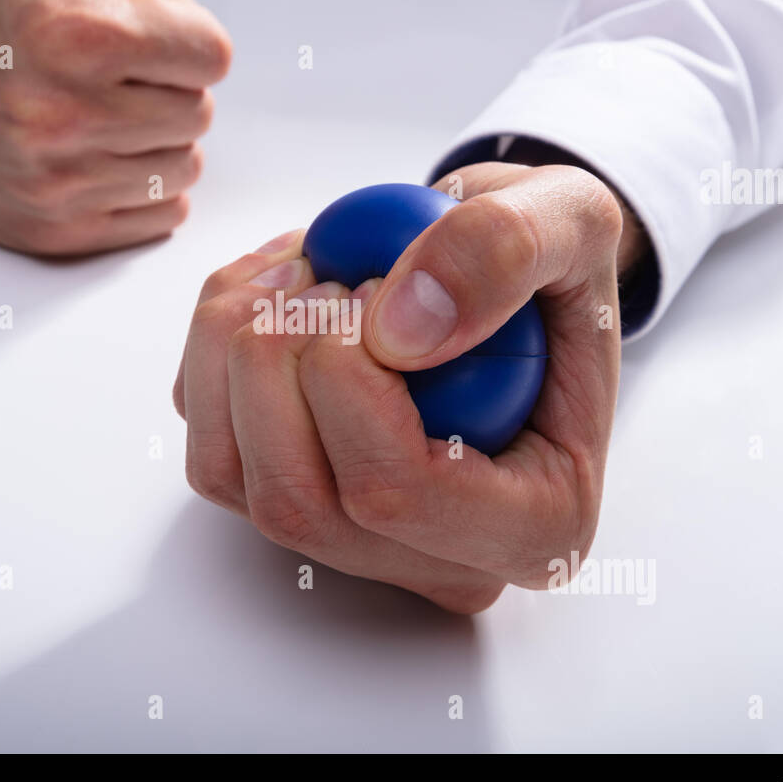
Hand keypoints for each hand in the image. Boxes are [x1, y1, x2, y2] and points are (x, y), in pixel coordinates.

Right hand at [0, 0, 232, 254]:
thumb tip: (209, 52)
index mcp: (76, 36)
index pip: (210, 56)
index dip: (191, 46)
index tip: (164, 47)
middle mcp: (66, 115)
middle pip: (198, 114)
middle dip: (170, 92)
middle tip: (122, 82)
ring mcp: (62, 183)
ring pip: (184, 169)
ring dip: (160, 143)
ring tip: (109, 120)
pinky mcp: (59, 231)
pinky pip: (161, 216)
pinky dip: (146, 188)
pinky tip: (105, 159)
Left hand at [174, 163, 635, 612]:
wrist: (504, 278)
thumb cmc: (549, 270)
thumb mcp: (573, 219)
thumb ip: (506, 252)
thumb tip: (398, 327)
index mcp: (535, 526)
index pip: (396, 492)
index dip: (349, 377)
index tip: (369, 283)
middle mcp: (437, 561)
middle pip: (297, 500)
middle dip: (277, 357)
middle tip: (325, 270)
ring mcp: (353, 540)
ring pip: (230, 475)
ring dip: (231, 345)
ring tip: (299, 269)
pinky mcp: (288, 497)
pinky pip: (209, 441)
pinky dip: (212, 348)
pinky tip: (277, 290)